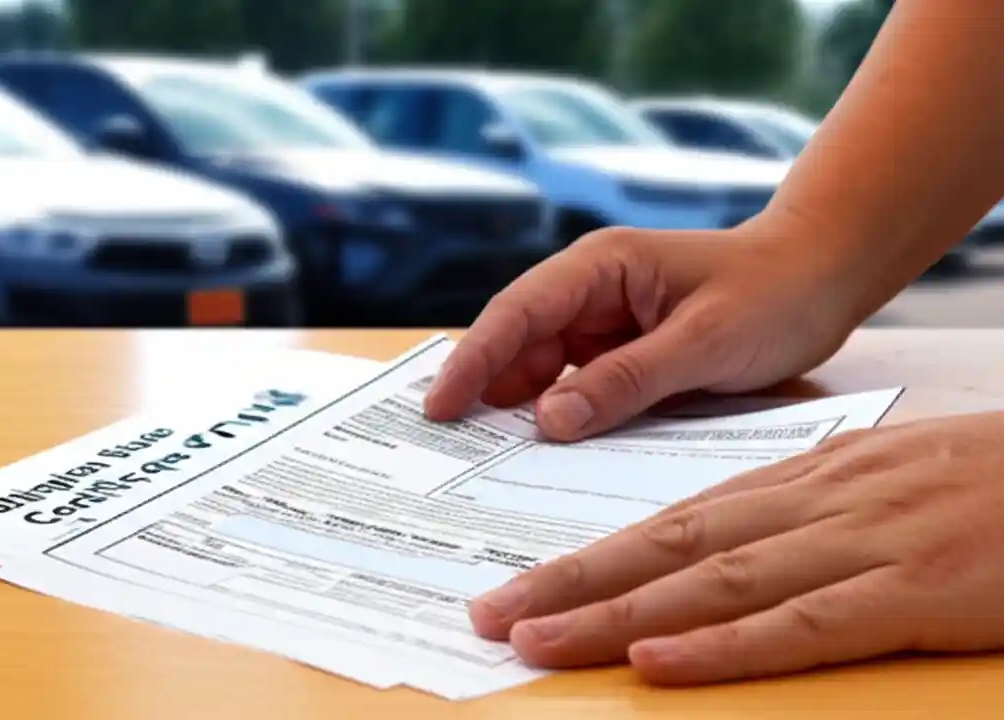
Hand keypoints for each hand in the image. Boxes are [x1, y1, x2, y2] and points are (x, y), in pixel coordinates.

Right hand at [424, 215, 865, 440]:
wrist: (824, 279)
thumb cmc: (773, 292)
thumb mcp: (704, 341)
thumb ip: (626, 380)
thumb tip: (547, 422)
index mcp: (600, 266)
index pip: (518, 313)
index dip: (473, 360)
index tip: (439, 408)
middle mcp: (590, 293)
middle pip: (518, 346)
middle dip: (484, 393)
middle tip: (446, 450)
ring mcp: (603, 326)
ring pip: (542, 374)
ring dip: (519, 412)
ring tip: (484, 462)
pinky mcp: (622, 356)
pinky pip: (577, 391)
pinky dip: (561, 420)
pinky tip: (545, 455)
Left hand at [468, 413, 1003, 684]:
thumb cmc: (992, 481)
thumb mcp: (888, 479)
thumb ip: (809, 507)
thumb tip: (732, 537)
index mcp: (807, 479)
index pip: (675, 518)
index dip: (593, 553)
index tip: (525, 582)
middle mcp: (816, 503)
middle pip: (669, 545)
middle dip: (573, 581)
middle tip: (493, 613)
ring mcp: (864, 543)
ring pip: (713, 581)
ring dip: (615, 611)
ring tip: (538, 637)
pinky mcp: (917, 591)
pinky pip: (804, 622)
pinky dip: (724, 644)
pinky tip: (659, 659)